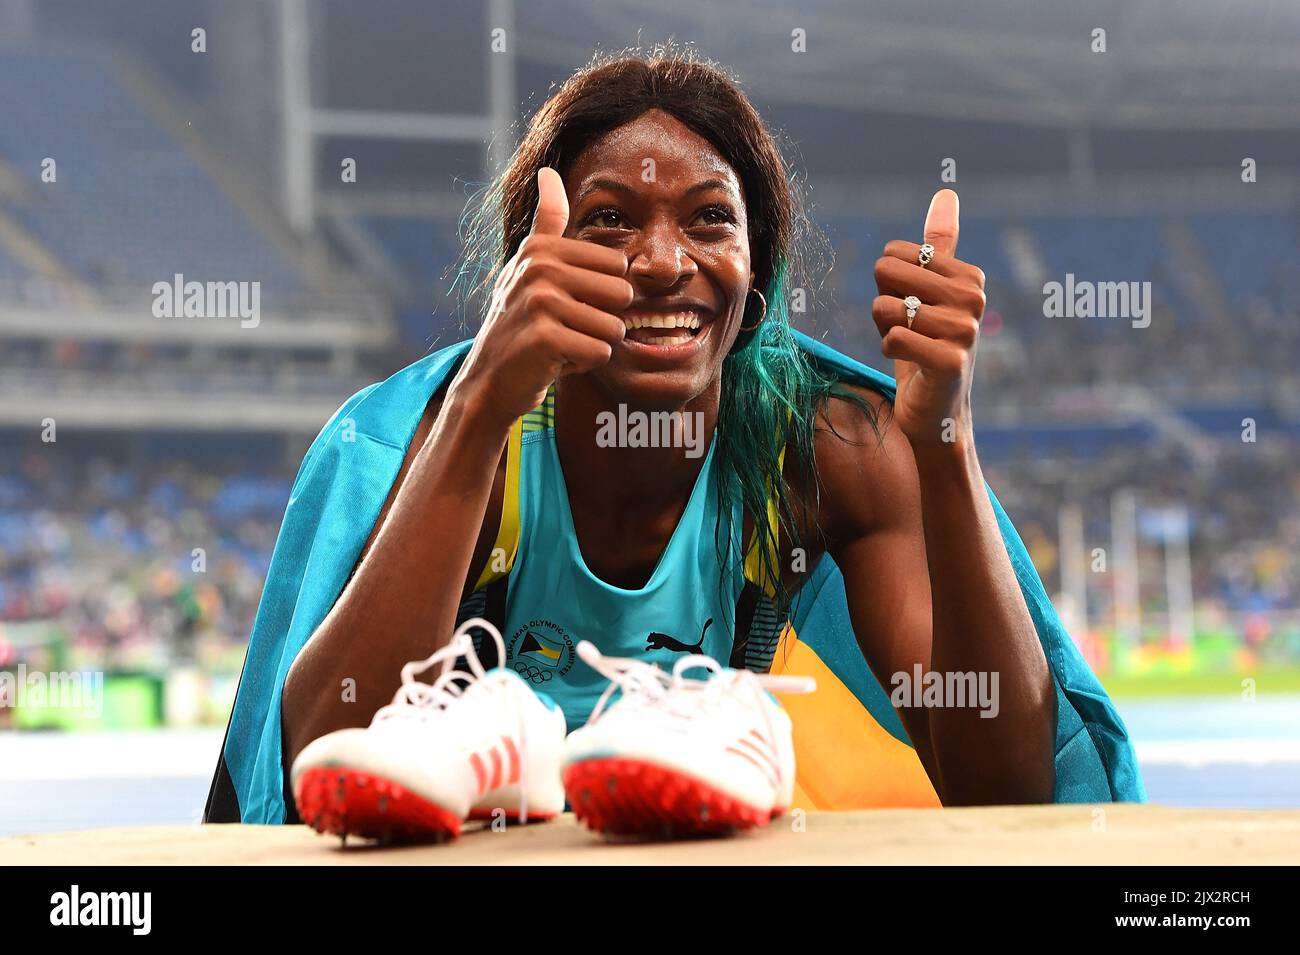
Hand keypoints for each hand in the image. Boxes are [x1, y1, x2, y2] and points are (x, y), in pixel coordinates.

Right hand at [454, 167, 632, 426]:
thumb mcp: (530, 266)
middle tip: (566, 329)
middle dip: (602, 321)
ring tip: (560, 345)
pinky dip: (583, 365)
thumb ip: (547, 221)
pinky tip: (555, 362)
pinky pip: (600, 353)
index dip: (601, 295)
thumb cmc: (519, 323)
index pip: (618, 268)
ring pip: (614, 328)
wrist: (489, 379)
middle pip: (622, 295)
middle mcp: (539, 268)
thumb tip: (549, 172)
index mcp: (542, 248)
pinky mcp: (545, 338)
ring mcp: (540, 302)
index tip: (567, 305)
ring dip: (592, 345)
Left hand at [871, 190, 986, 450]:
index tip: (911, 310)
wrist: (936, 413)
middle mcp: (974, 297)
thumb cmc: (926, 348)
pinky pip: (893, 338)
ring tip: (909, 348)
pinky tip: (909, 365)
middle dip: (882, 304)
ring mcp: (966, 329)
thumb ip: (938, 246)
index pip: (895, 254)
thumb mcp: (930, 293)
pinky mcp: (951, 361)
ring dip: (885, 331)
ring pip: (886, 307)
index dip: (888, 285)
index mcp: (968, 275)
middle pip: (887, 273)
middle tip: (906, 330)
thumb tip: (947, 192)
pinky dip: (888, 352)